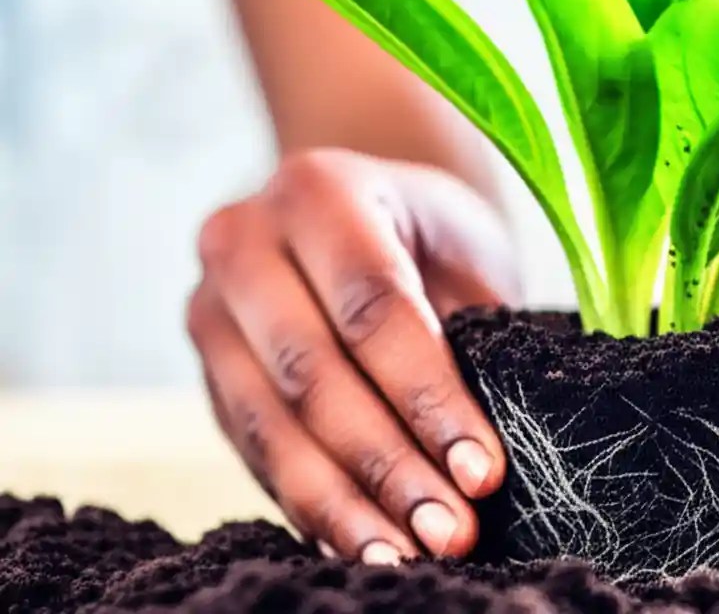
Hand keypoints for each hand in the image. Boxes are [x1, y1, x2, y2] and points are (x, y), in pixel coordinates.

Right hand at [187, 149, 517, 562]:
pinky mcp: (208, 371)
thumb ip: (475, 330)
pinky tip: (359, 545)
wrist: (362, 208)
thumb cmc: (434, 234)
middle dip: (389, 465)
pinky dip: (310, 506)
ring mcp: (211, 309)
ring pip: (273, 425)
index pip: (374, 310)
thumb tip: (483, 455)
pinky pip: (254, 451)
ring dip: (345, 504)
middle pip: (314, 374)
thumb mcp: (468, 249)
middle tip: (451, 532)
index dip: (430, 399)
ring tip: (408, 556)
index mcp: (319, 190)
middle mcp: (244, 241)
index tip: (483, 471)